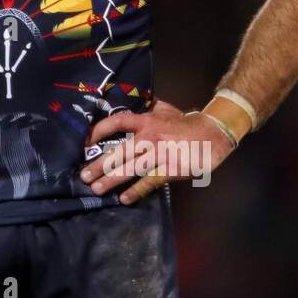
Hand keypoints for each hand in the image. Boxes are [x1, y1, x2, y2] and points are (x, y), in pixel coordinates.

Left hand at [80, 98, 236, 204]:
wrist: (213, 133)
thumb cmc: (186, 122)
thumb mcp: (165, 109)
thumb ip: (148, 106)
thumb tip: (134, 99)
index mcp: (147, 120)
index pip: (116, 122)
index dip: (98, 131)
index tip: (85, 142)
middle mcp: (150, 137)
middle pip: (119, 152)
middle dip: (99, 165)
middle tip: (83, 175)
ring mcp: (160, 154)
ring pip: (131, 169)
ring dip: (111, 180)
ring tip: (96, 189)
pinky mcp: (171, 169)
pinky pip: (149, 182)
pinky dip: (136, 191)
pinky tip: (124, 199)